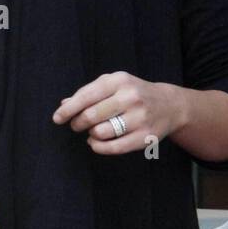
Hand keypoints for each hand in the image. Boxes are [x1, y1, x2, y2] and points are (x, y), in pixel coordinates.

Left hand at [53, 71, 183, 154]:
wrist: (170, 105)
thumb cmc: (132, 93)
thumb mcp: (113, 85)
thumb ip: (88, 92)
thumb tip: (63, 104)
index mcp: (119, 81)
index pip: (86, 96)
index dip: (68, 110)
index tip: (57, 118)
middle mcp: (131, 97)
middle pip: (91, 115)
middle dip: (77, 123)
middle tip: (76, 125)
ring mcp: (140, 117)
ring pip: (101, 132)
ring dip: (90, 134)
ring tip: (92, 131)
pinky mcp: (146, 136)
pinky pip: (114, 148)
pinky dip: (98, 147)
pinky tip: (96, 143)